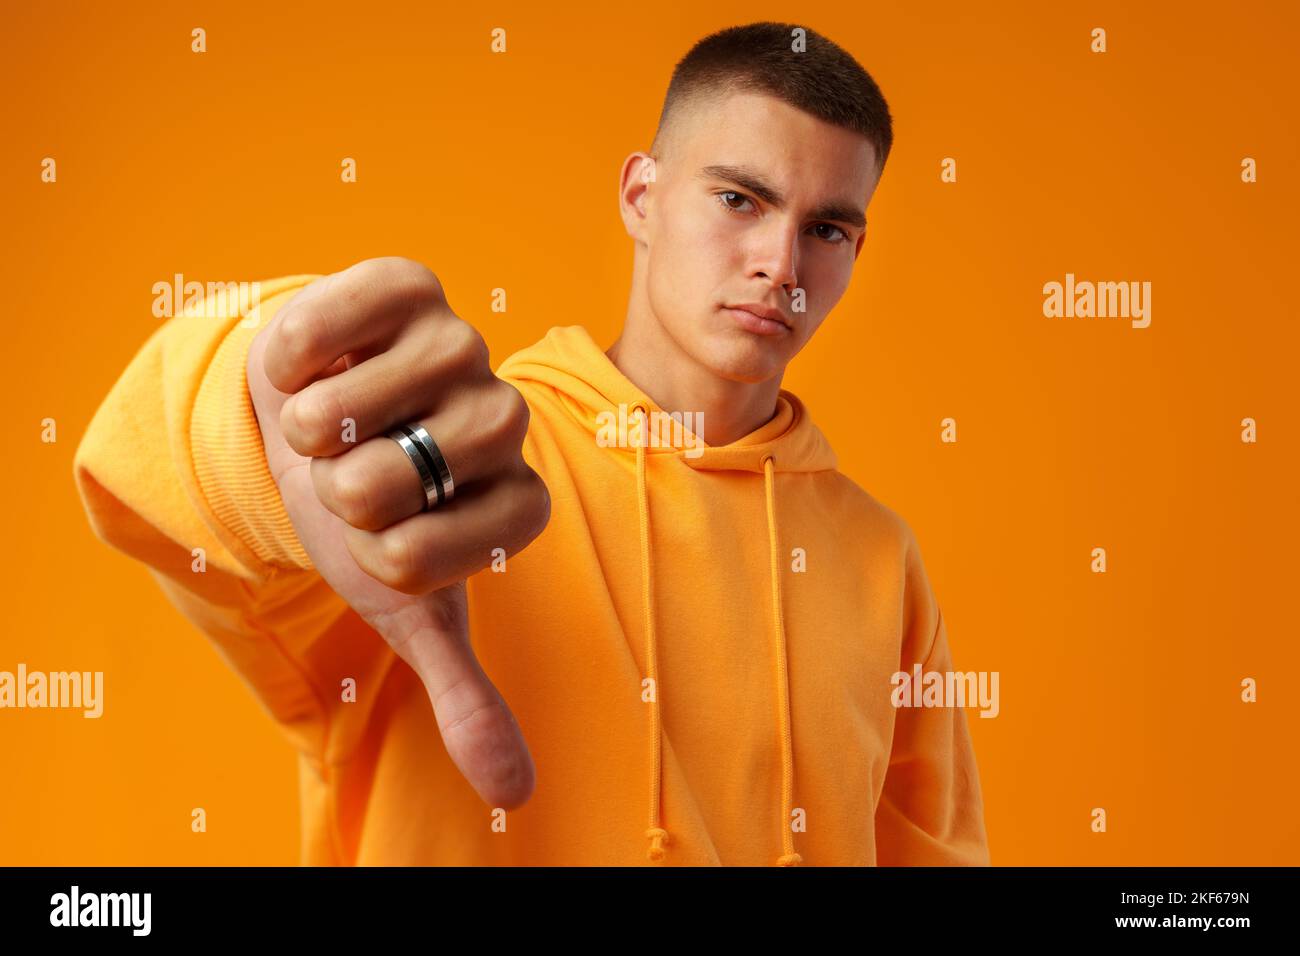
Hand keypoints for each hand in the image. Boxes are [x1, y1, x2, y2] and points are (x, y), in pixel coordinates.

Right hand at [246, 257, 549, 809]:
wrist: (317, 421)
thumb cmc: (367, 515)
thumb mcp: (406, 604)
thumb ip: (462, 690)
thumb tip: (515, 795)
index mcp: (517, 504)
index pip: (422, 557)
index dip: (368, 552)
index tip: (379, 531)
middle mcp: (507, 420)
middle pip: (387, 483)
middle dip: (333, 492)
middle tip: (348, 471)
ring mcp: (461, 345)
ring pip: (347, 412)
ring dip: (305, 430)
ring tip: (328, 421)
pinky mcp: (408, 286)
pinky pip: (328, 327)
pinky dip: (292, 360)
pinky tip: (314, 367)